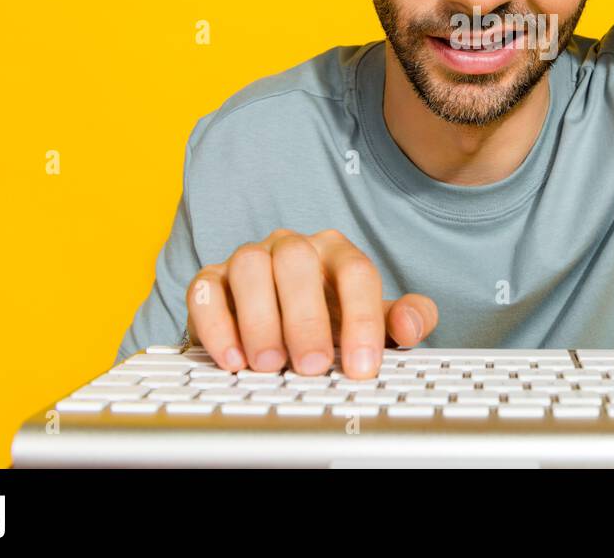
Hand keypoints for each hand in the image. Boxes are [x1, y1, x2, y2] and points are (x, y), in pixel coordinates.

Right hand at [185, 228, 438, 378]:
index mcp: (336, 252)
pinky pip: (204, 290)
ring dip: (259, 318)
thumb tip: (408, 325)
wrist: (282, 322)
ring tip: (269, 364)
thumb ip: (405, 319)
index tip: (362, 366)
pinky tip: (232, 359)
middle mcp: (292, 247)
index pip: (356, 271)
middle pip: (298, 261)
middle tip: (312, 366)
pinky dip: (215, 324)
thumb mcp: (373, 321)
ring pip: (249, 266)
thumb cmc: (333, 320)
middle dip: (306, 317)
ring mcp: (248, 259)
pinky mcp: (210, 281)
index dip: (362, 319)